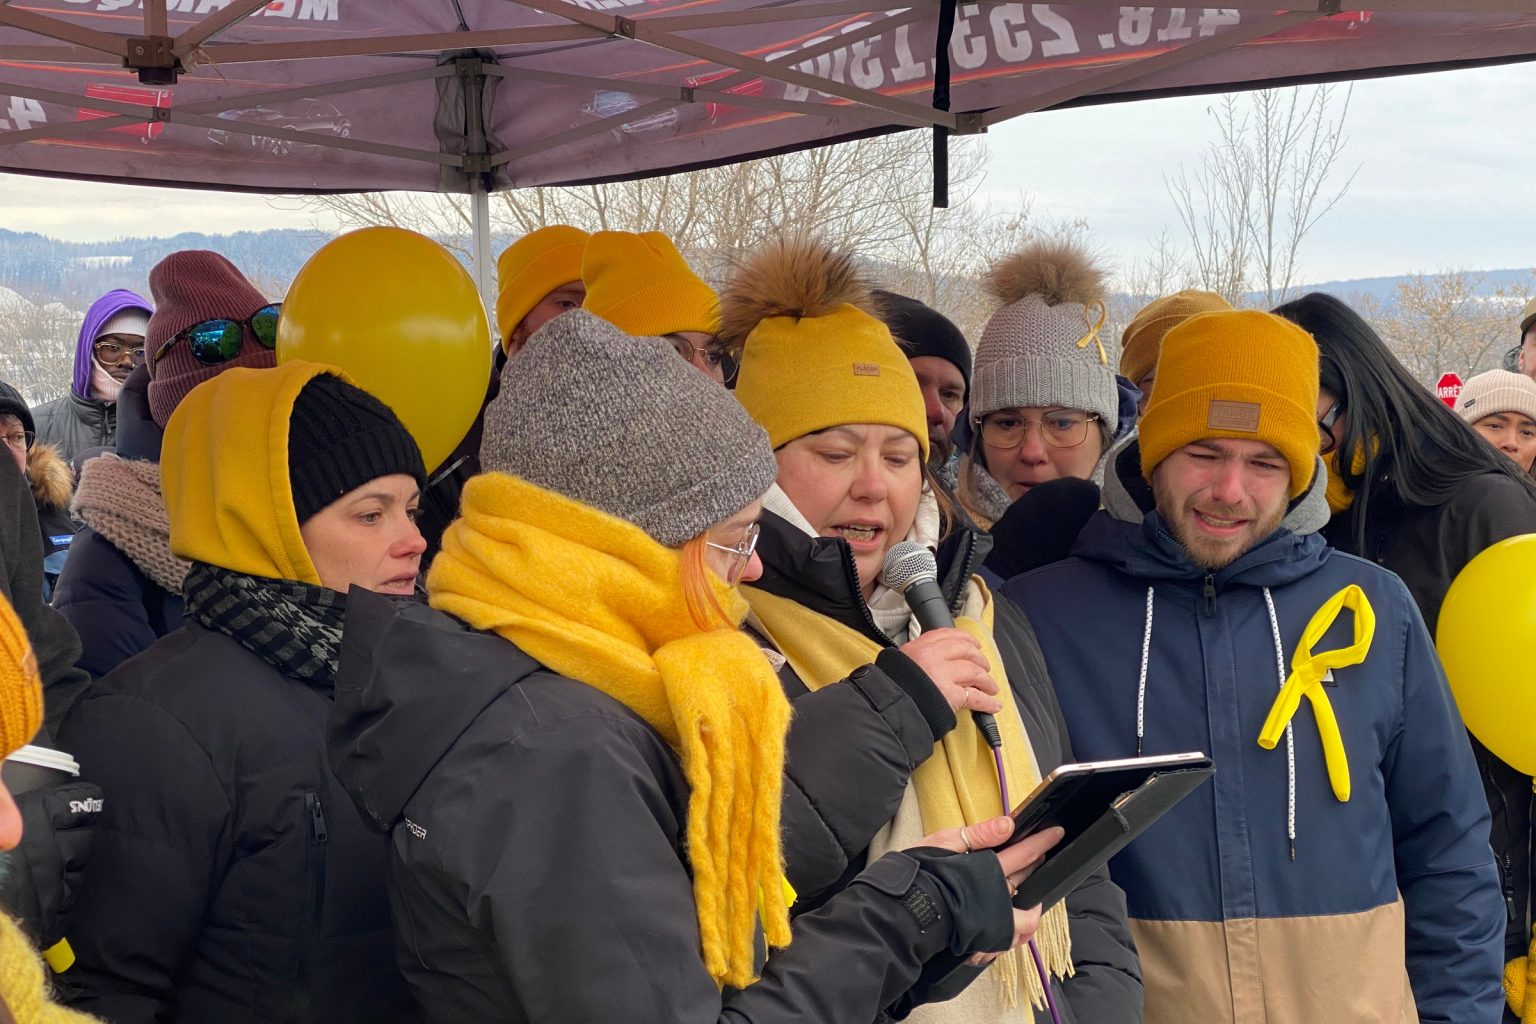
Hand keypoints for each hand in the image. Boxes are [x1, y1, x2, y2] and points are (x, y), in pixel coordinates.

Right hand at [900, 628, 1001, 714]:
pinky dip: (987, 702)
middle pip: (966, 651)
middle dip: (979, 659)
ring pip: (974, 672)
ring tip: (991, 687)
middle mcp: (932, 657)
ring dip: (986, 681)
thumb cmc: (892, 688)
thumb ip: (918, 656)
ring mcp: (943, 676)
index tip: (973, 644)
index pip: (948, 634)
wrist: (886, 707)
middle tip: (985, 666)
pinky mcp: (950, 696)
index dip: (965, 639)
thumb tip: (934, 659)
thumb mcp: (900, 662)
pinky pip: (975, 697)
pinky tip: (993, 705)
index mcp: (919, 647)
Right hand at [916, 815, 1063, 960]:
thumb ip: (979, 835)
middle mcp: (997, 900)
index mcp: (988, 873)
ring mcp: (993, 925)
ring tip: (1029, 896)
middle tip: (1041, 856)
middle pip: (1025, 882)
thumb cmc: (921, 875)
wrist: (905, 910)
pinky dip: (1013, 931)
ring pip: (1024, 919)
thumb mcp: (945, 843)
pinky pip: (1008, 938)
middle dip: (1035, 867)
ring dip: (1030, 905)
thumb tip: (1007, 825)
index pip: (1023, 854)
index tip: (1055, 834)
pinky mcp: (984, 942)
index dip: (1041, 843)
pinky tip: (1008, 923)